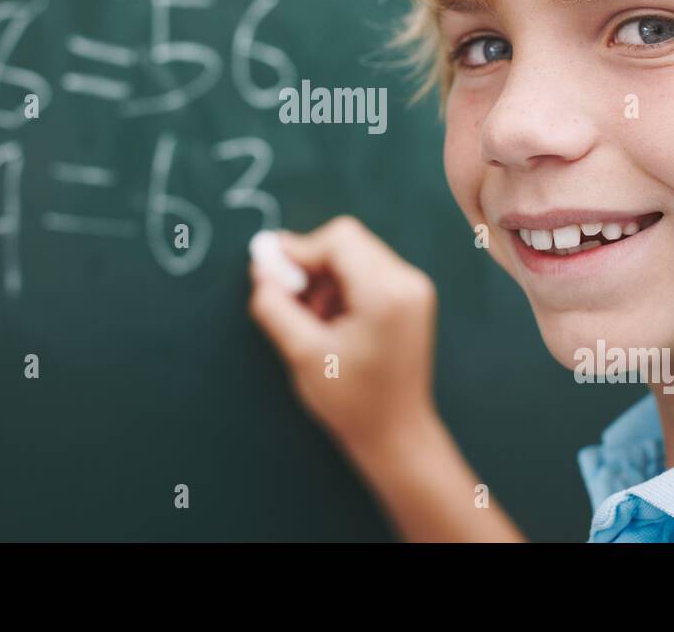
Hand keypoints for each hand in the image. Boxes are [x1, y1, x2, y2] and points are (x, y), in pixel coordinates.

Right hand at [248, 216, 438, 453]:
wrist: (396, 434)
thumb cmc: (352, 401)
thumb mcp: (303, 354)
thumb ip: (276, 306)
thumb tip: (259, 267)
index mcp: (386, 294)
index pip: (339, 240)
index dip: (299, 251)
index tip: (272, 276)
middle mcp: (407, 282)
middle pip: (348, 242)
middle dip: (312, 268)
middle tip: (292, 304)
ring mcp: (413, 288)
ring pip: (355, 255)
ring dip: (325, 281)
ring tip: (316, 324)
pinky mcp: (411, 297)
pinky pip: (367, 271)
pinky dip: (342, 288)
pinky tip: (333, 323)